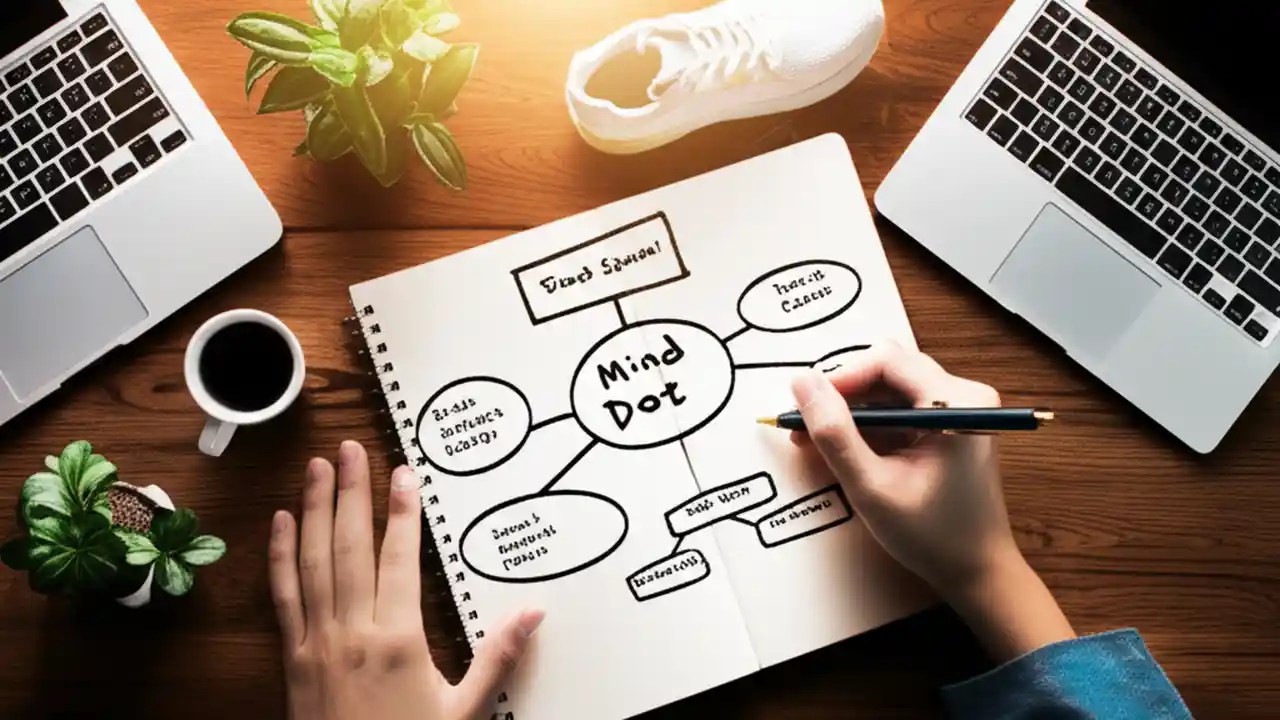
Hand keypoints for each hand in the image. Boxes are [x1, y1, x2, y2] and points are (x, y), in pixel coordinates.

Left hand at [269, 441, 543, 719]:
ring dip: (315, 510)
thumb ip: (497, 658)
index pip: (399, 560)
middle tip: (351, 448)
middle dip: (352, 493)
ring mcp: (316, 643)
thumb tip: (534, 614)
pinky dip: (279, 556)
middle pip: (350, 547)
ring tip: (317, 467)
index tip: (403, 473)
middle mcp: (352, 633)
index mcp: (398, 641)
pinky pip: (283, 597)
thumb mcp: (465, 712)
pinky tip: (280, 522)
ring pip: (313, 562)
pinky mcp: (292, 659)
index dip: (402, 512)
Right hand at [791, 342, 1073, 659]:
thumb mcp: (872, 487)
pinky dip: (868, 424)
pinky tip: (843, 447)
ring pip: (890, 388)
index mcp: (957, 403)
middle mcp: (964, 396)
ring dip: (852, 409)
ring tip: (816, 438)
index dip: (839, 378)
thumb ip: (834, 433)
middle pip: (888, 369)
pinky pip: (900, 408)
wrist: (978, 573)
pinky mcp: (949, 425)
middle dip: (843, 393)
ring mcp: (959, 409)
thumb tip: (802, 385)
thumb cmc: (936, 536)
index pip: (886, 362)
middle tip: (807, 422)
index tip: (807, 403)